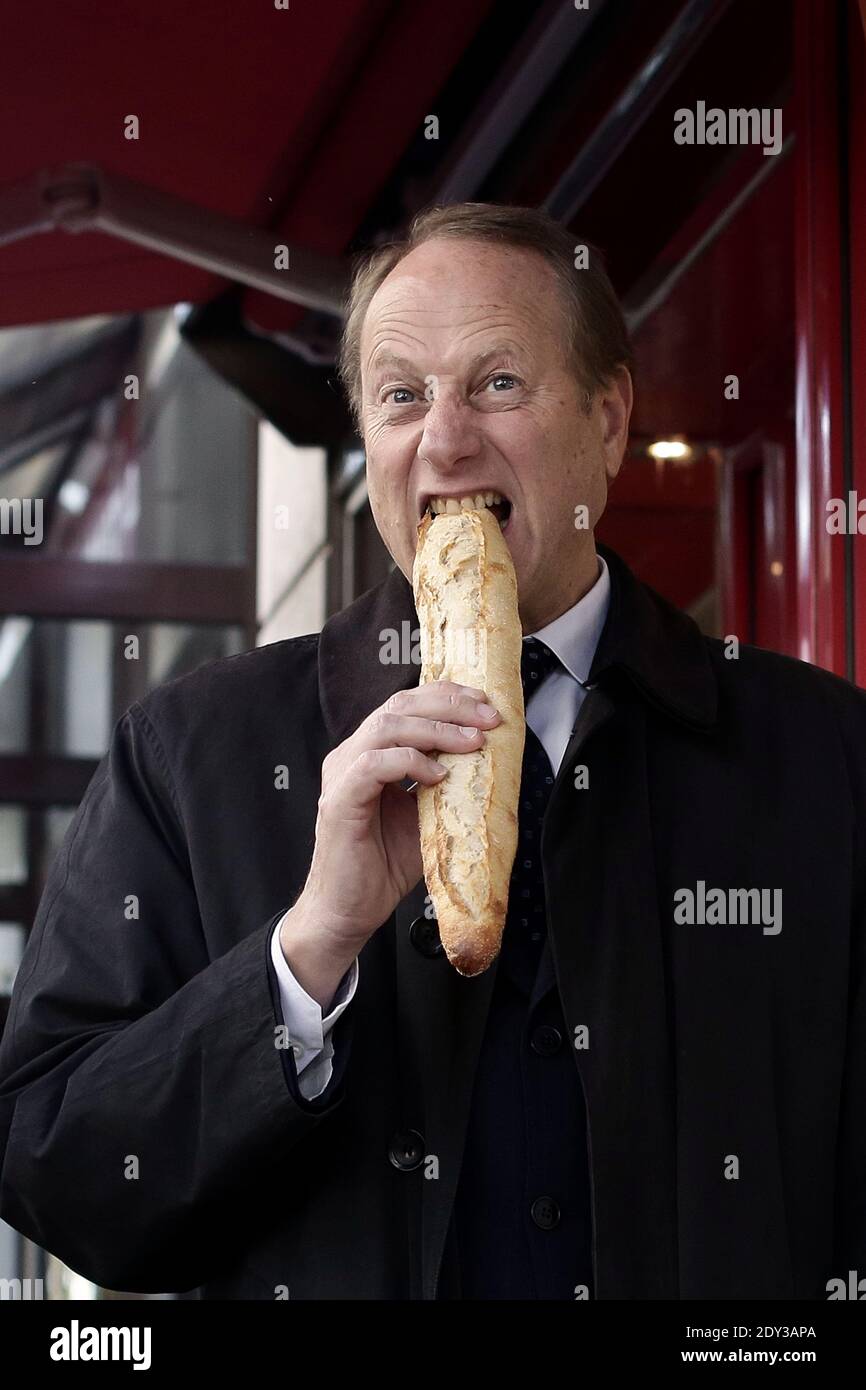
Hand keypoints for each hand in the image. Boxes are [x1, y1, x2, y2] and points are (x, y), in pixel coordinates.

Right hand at [286, 681, 501, 962]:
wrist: (351, 910)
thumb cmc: (385, 865)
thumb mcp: (426, 814)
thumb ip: (445, 782)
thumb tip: (488, 759)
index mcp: (370, 752)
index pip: (407, 705)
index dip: (447, 697)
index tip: (485, 703)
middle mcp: (352, 755)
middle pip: (399, 706)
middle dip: (450, 706)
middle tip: (488, 717)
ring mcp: (342, 775)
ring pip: (387, 727)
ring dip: (436, 730)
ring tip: (472, 742)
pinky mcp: (340, 800)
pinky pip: (373, 764)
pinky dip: (409, 762)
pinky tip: (437, 775)